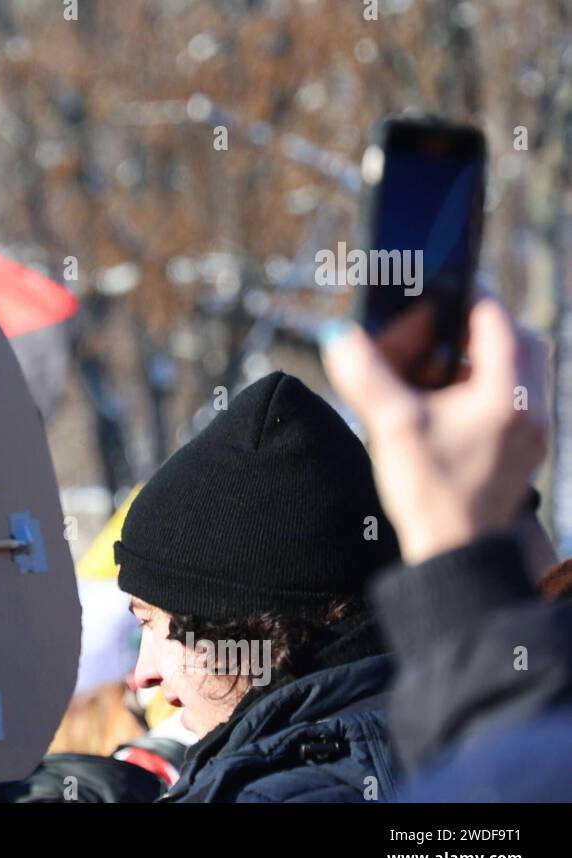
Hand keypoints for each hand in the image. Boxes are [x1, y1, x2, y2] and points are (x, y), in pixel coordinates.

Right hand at [322, 297, 549, 564]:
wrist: (457, 554)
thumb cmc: (431, 492)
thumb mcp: (391, 426)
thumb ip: (365, 376)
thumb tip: (338, 335)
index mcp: (508, 393)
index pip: (498, 320)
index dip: (469, 298)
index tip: (442, 289)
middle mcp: (531, 407)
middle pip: (522, 341)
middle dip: (484, 327)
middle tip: (447, 326)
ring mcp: (533, 432)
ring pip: (525, 371)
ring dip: (490, 358)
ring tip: (448, 364)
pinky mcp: (525, 452)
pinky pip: (519, 400)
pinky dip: (492, 388)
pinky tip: (455, 403)